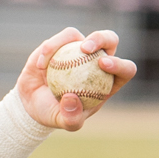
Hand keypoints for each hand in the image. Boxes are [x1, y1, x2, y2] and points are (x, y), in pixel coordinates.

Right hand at [16, 28, 137, 131]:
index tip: (103, 65)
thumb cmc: (54, 113)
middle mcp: (97, 60)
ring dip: (64, 41)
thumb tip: (72, 98)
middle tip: (86, 49)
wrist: (33, 103)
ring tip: (49, 56)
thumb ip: (71, 117)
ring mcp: (79, 49)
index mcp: (109, 80)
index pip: (125, 69)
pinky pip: (58, 40)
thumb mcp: (63, 122)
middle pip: (110, 40)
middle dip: (102, 38)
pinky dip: (49, 49)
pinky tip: (41, 65)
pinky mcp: (61, 43)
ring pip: (79, 35)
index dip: (120, 64)